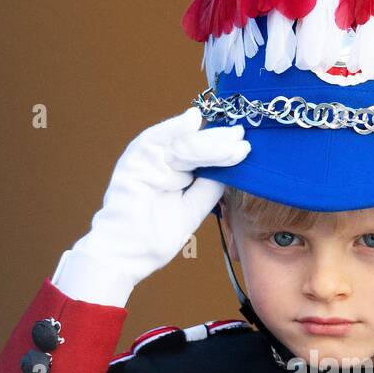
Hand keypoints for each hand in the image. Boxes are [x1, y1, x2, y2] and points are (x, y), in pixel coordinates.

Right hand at [51, 108, 250, 305]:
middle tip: (241, 136)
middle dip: (219, 142)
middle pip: (195, 146)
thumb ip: (209, 187)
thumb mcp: (192, 208)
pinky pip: (154, 139)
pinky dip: (173, 128)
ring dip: (206, 139)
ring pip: (182, 143)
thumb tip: (230, 167)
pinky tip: (193, 119)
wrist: (129, 253)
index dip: (223, 151)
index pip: (203, 156)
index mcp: (177, 173)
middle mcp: (163, 162)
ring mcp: (147, 159)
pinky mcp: (134, 159)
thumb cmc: (156, 235)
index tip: (244, 148)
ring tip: (229, 137)